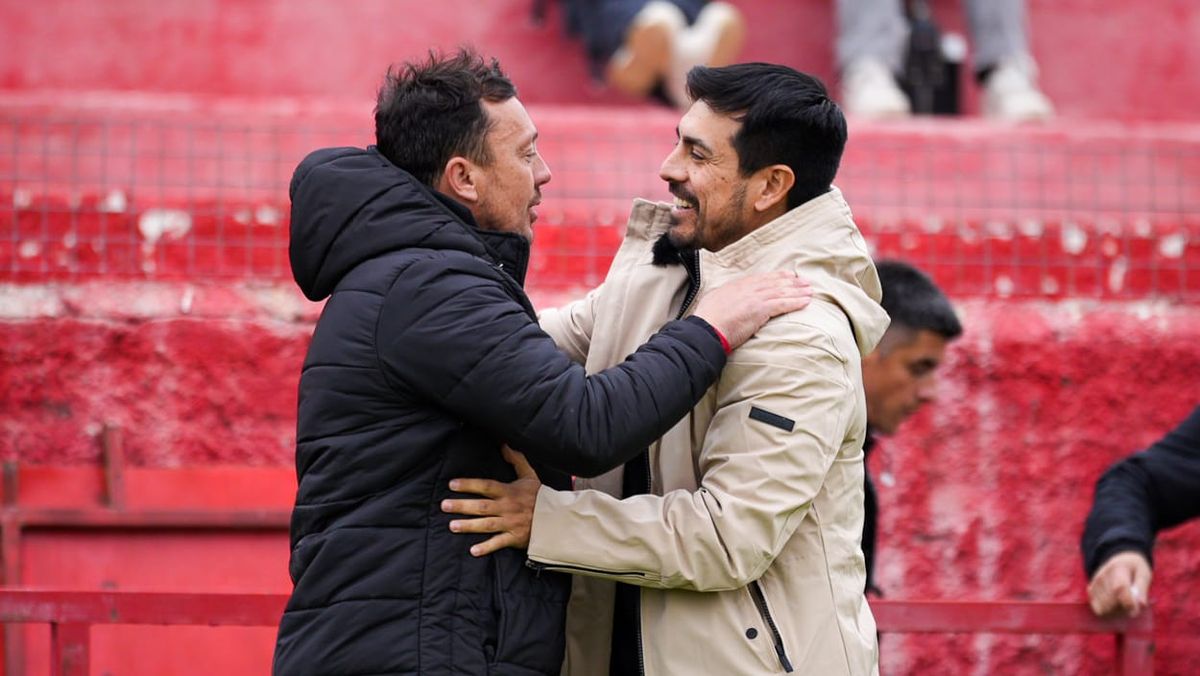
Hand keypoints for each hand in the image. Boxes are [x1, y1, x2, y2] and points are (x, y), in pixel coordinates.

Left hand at [441, 446, 541, 556]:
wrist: (556, 518)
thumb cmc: (540, 496)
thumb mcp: (529, 475)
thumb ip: (516, 460)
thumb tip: (504, 444)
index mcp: (509, 492)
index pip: (486, 486)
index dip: (469, 485)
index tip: (452, 484)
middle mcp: (508, 507)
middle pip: (482, 506)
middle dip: (463, 506)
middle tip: (444, 505)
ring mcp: (511, 523)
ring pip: (487, 525)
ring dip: (469, 526)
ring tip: (452, 526)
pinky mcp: (514, 538)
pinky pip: (499, 543)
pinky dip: (486, 548)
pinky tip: (473, 551)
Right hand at [692, 270, 812, 349]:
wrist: (706, 328)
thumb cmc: (707, 319)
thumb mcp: (714, 300)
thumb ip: (725, 297)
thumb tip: (727, 299)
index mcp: (737, 285)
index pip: (761, 278)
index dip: (776, 277)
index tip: (787, 275)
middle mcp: (748, 288)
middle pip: (775, 282)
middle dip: (792, 282)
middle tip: (805, 281)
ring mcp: (755, 297)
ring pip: (782, 292)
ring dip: (798, 291)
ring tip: (810, 291)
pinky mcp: (761, 309)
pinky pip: (783, 304)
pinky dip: (796, 302)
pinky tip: (806, 302)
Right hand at [1087, 551, 1151, 617]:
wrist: (1118, 559)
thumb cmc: (1134, 568)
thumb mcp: (1143, 573)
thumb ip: (1142, 588)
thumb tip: (1141, 604)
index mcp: (1117, 568)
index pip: (1119, 588)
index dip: (1129, 603)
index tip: (1137, 609)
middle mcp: (1102, 576)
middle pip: (1111, 601)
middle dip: (1124, 609)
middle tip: (1133, 606)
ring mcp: (1095, 584)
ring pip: (1104, 608)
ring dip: (1117, 612)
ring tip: (1124, 605)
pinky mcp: (1091, 591)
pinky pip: (1098, 610)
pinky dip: (1109, 612)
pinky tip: (1115, 606)